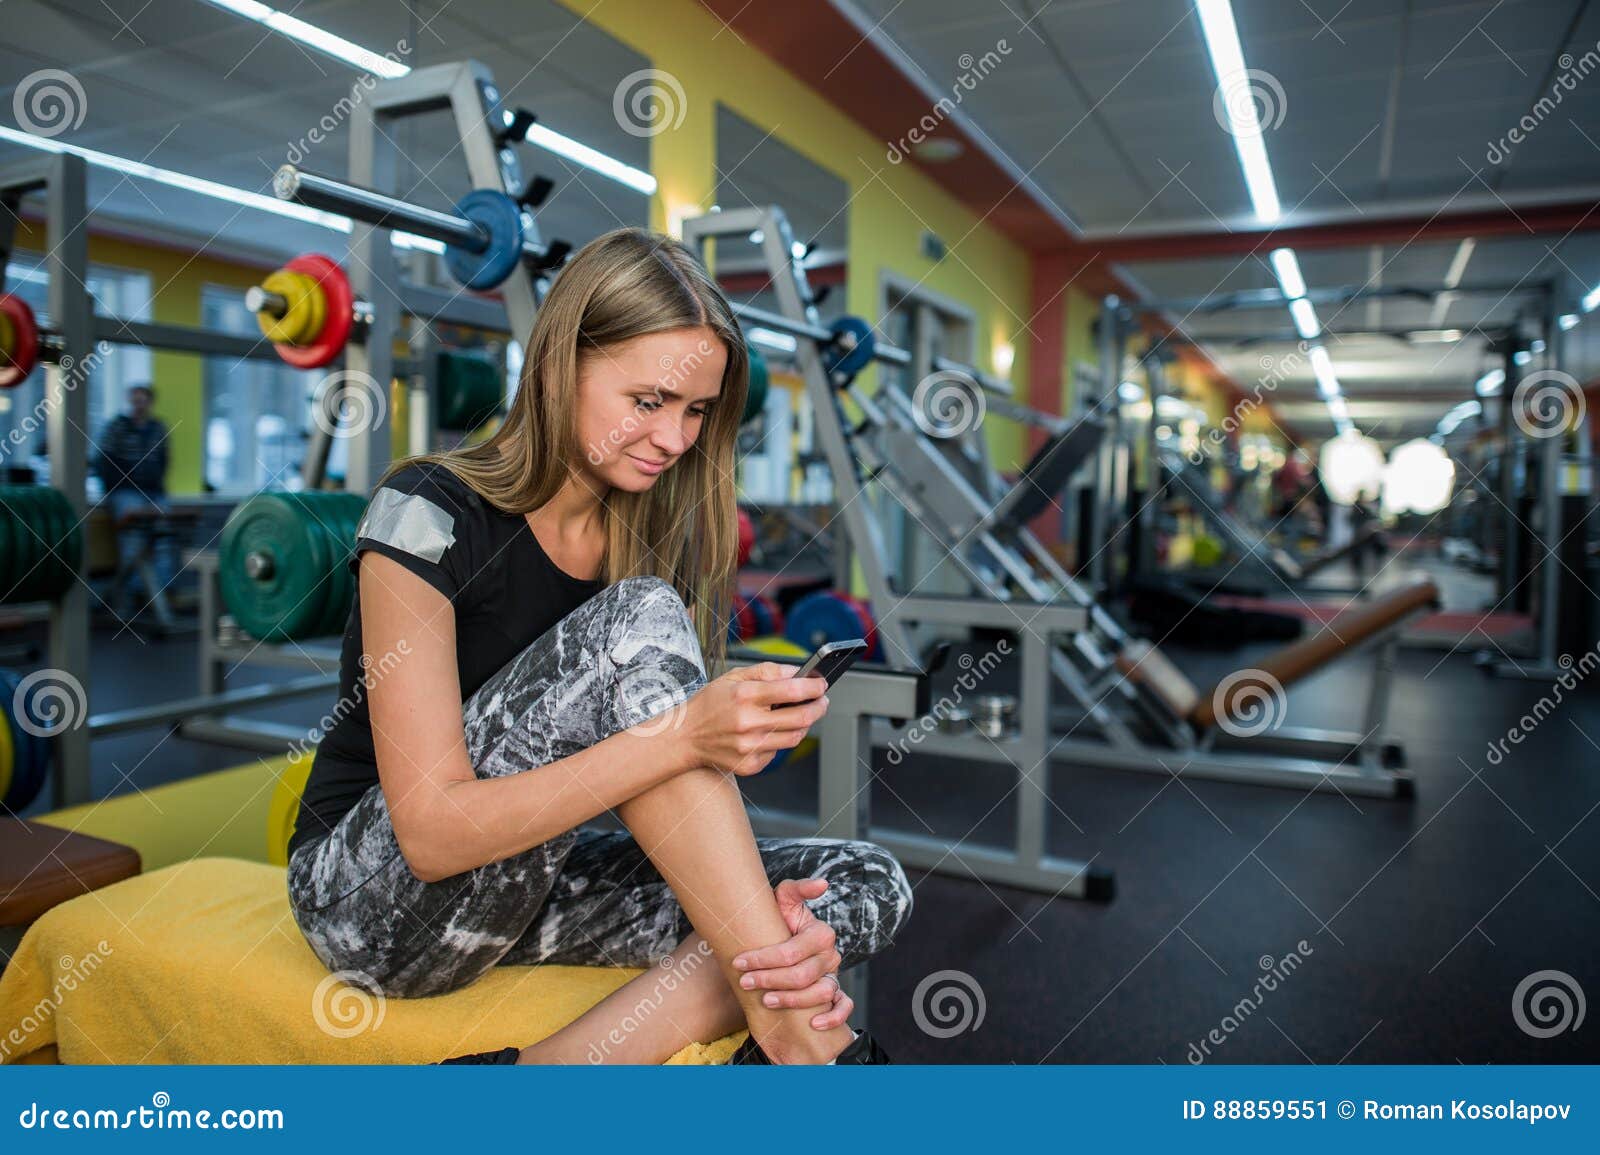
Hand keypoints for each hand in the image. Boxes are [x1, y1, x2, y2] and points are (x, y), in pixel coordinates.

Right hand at [674, 662, 828, 776]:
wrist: (685, 737)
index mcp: (745, 696)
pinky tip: (770, 731)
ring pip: (795, 737)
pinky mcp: (750, 765)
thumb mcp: (733, 677)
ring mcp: (750, 747)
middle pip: (801, 717)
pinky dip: (780, 740)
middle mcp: (748, 723)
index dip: (814, 686)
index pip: (792, 690)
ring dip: (804, 724)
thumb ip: (767, 671)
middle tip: (822, 701)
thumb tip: (796, 672)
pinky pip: (778, 752)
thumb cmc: (710, 704)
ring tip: (800, 713)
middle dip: (819, 707)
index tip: (821, 684)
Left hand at [730, 878, 850, 1029]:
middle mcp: (831, 955)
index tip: (739, 962)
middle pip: (802, 975)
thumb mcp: (785, 901)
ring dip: (792, 1000)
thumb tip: (823, 883)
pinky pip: (844, 1007)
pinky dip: (833, 1017)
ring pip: (821, 994)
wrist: (785, 939)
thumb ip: (797, 889)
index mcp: (821, 933)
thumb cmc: (781, 920)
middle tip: (744, 981)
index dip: (764, 959)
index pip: (792, 951)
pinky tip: (814, 1024)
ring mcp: (834, 976)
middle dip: (770, 979)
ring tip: (765, 1000)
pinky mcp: (837, 994)